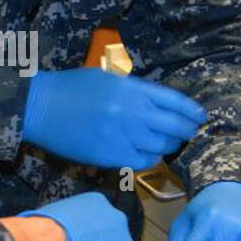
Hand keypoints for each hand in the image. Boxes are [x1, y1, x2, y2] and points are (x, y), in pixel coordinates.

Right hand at [22, 68, 205, 170]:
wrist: (40, 107)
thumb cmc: (73, 88)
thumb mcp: (109, 79)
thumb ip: (137, 91)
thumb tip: (161, 104)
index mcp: (133, 90)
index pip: (175, 101)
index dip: (191, 111)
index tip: (200, 116)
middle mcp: (132, 113)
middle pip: (174, 126)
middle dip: (186, 130)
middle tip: (189, 133)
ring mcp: (123, 136)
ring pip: (161, 147)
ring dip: (168, 146)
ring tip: (167, 143)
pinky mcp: (111, 155)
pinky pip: (142, 161)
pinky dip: (149, 158)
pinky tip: (147, 154)